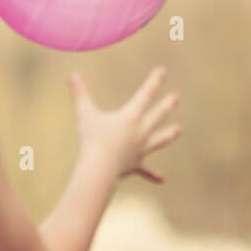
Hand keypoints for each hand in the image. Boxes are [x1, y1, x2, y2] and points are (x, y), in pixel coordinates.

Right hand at [68, 67, 181, 182]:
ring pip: (159, 140)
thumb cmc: (91, 140)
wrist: (99, 169)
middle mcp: (140, 132)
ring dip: (169, 134)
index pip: (145, 94)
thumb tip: (72, 74)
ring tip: (178, 129)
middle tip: (175, 97)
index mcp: (130, 117)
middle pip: (157, 115)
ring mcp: (140, 149)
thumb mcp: (84, 114)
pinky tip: (162, 179)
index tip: (163, 70)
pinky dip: (153, 174)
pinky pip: (146, 170)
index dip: (154, 81)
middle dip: (167, 105)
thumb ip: (80, 93)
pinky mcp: (135, 165)